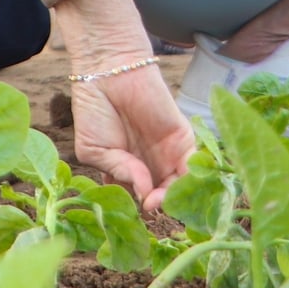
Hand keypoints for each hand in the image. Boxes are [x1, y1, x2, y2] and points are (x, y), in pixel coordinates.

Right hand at [51, 0, 193, 209]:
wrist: (107, 72)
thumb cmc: (94, 109)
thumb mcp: (94, 150)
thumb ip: (119, 172)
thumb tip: (142, 191)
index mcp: (129, 171)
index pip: (139, 198)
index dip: (138, 209)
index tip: (133, 215)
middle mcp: (151, 165)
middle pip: (163, 195)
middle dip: (159, 205)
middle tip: (148, 205)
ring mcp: (168, 152)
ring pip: (180, 184)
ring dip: (173, 196)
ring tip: (157, 197)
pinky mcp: (182, 135)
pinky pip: (195, 161)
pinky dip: (192, 176)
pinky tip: (178, 185)